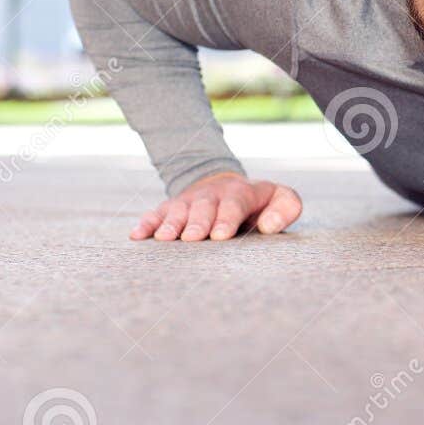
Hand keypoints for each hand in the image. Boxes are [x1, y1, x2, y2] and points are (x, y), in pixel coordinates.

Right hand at [130, 172, 302, 240]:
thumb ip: (285, 208)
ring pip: (178, 210)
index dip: (227, 218)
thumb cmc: (258, 203)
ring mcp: (190, 201)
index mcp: (241, 193)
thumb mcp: (281, 199)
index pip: (234, 204)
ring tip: (165, 238)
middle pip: (203, 207)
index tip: (221, 235)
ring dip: (171, 223)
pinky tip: (137, 236)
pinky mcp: (171, 208)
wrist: (226, 186)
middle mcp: (212, 195)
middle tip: (192, 238)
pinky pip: (156, 213)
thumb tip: (270, 225)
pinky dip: (147, 223)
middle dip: (197, 222)